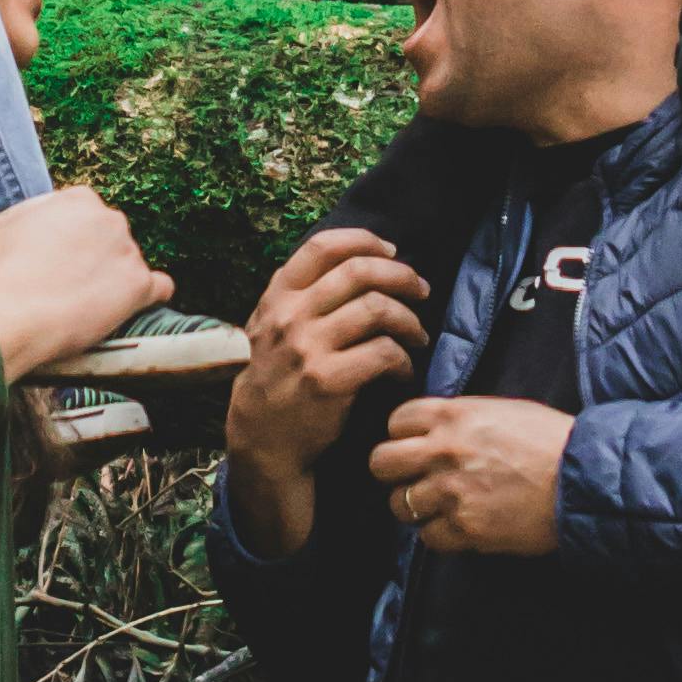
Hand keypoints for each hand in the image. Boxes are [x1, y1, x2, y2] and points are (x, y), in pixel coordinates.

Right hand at [0, 187, 171, 381]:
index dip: (61, 240)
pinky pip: (158, 289)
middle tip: (62, 285)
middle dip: (89, 258)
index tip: (47, 260)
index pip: (79, 217)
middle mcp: (109, 218)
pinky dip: (148, 298)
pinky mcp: (140, 288)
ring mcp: (129, 252)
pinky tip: (130, 309)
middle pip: (106, 238)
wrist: (8, 316)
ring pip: (128, 263)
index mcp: (76, 199)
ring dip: (112, 280)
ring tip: (86, 305)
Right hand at [222, 227, 430, 556]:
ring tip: (418, 336)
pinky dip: (403, 360)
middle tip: (421, 291)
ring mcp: (308, 348)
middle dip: (401, 276)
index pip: (323, 247)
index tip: (391, 252)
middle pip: (359, 272)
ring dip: (409, 320)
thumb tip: (352, 263)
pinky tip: (403, 371)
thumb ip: (298, 296)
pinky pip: (384, 353)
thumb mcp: (269, 328)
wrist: (260, 441)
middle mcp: (290, 316)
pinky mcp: (329, 381)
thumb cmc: (274, 380)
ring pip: (377, 309)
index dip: (364, 241)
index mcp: (277, 297)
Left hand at [370, 393, 569, 555]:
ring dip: (415, 507)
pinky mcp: (466, 528)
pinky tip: (458, 527)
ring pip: (399, 504)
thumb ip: (461, 418)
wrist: (583, 478)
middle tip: (413, 478)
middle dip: (394, 471)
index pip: (395, 421)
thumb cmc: (551, 440)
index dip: (402, 435)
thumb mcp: (502, 410)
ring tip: (438, 506)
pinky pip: (428, 537)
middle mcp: (443, 452)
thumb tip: (438, 430)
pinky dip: (440, 535)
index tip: (415, 445)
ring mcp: (451, 492)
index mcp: (452, 416)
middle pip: (381, 462)